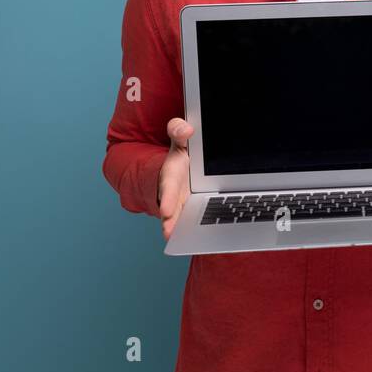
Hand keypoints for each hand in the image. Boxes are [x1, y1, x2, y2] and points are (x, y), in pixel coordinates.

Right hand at [158, 117, 193, 240]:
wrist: (187, 166)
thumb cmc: (182, 155)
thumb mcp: (179, 140)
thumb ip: (179, 131)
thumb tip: (186, 129)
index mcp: (171, 175)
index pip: (168, 187)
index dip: (168, 199)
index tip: (167, 211)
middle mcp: (175, 194)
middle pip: (172, 210)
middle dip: (170, 221)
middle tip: (169, 233)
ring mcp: (185, 205)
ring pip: (183, 220)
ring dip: (183, 231)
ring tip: (185, 242)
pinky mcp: (195, 212)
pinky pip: (197, 223)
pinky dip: (198, 231)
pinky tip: (205, 242)